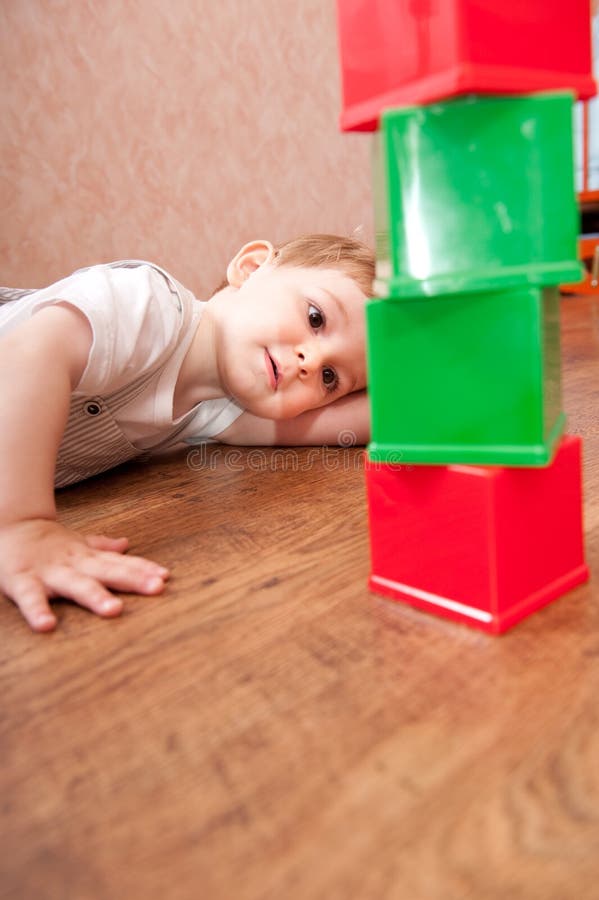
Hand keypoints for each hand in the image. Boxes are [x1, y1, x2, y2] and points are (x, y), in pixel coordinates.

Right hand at [0, 518, 169, 631]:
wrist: (6, 527)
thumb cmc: (46, 543)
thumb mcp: (75, 543)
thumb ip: (101, 547)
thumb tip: (127, 544)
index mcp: (87, 557)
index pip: (120, 563)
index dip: (143, 569)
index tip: (166, 577)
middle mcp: (73, 564)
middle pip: (108, 571)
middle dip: (133, 579)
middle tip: (157, 588)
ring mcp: (49, 572)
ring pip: (75, 585)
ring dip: (95, 596)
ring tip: (114, 610)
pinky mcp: (21, 581)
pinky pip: (30, 598)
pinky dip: (38, 611)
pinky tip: (48, 626)